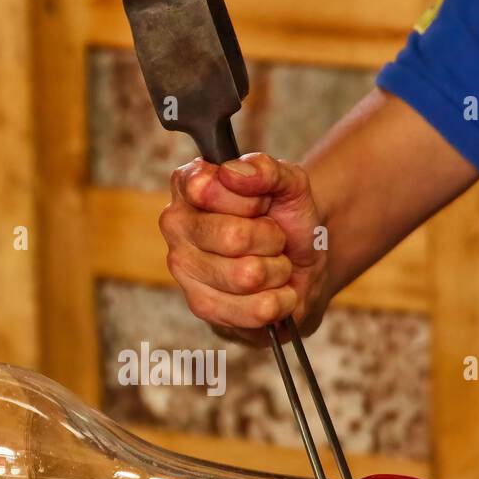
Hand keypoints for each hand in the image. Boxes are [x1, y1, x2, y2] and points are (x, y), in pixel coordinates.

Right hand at [159, 153, 330, 345]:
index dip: (252, 198)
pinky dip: (280, 300)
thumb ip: (266, 169)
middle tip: (274, 238)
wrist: (303, 264)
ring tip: (274, 264)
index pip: (209, 188)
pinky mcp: (201, 306)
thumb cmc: (286, 219)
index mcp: (189, 185)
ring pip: (247, 276)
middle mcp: (176, 225)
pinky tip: (274, 291)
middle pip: (233, 237)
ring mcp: (183, 269)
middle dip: (272, 238)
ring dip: (277, 271)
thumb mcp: (289, 183)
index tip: (262, 203)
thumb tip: (233, 173)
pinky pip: (255, 309)